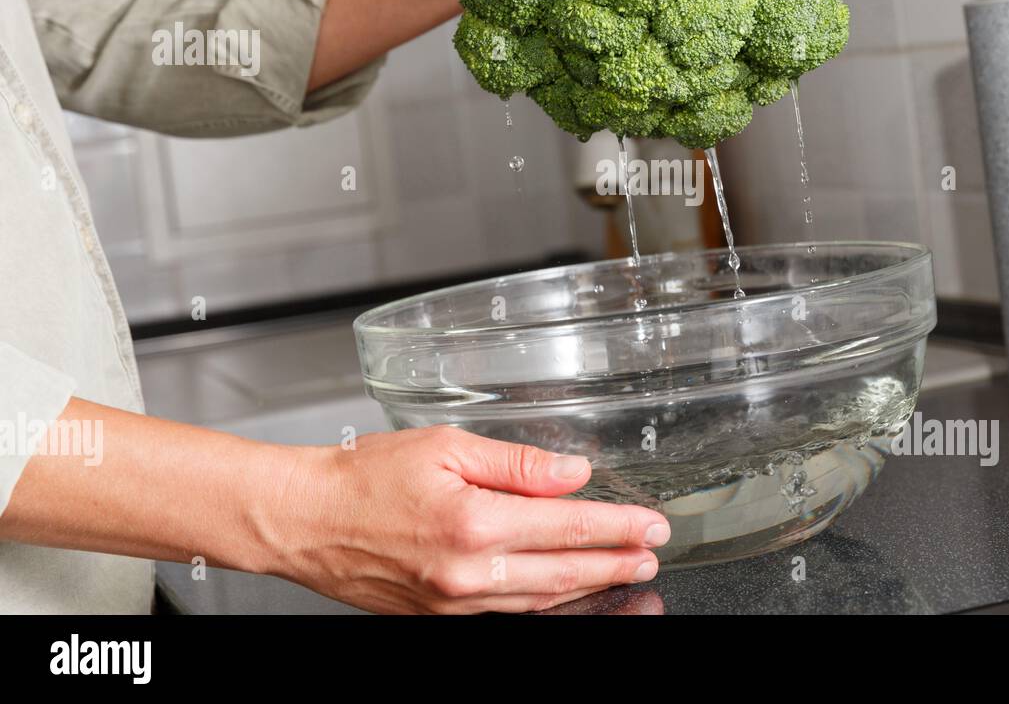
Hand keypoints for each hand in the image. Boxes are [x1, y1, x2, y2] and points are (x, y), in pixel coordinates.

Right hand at [275, 426, 670, 613]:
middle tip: (652, 555)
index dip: (617, 526)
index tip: (652, 524)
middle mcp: (468, 572)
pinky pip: (506, 614)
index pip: (567, 526)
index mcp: (474, 523)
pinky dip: (544, 604)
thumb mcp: (447, 445)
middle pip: (563, 572)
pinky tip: (564, 591)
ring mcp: (453, 602)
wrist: (303, 519)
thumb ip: (518, 463)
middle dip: (616, 562)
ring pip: (540, 602)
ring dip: (588, 587)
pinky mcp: (437, 615)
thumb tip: (573, 472)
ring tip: (623, 573)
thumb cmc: (364, 476)